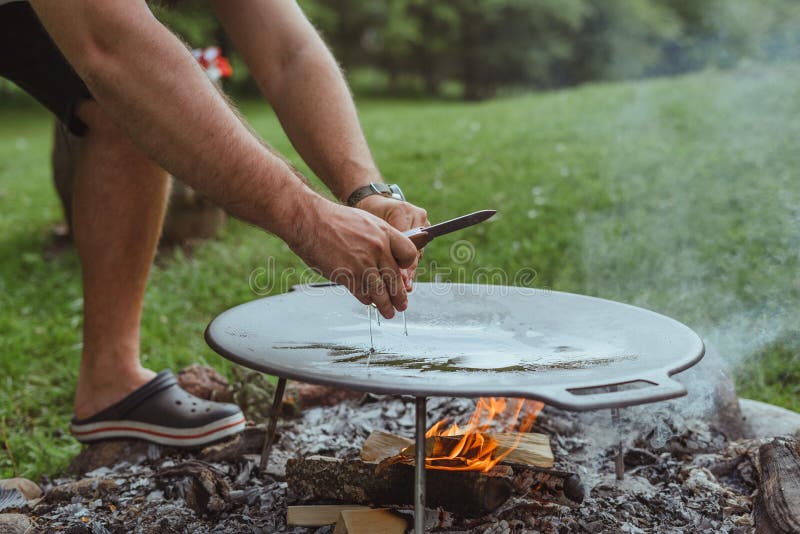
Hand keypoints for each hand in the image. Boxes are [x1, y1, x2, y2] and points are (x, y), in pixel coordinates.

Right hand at [286, 197, 418, 318]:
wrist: (310, 220)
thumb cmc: (333, 219)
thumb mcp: (365, 221)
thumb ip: (379, 238)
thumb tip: (387, 257)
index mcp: (384, 232)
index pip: (408, 254)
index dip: (407, 266)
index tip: (403, 274)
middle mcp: (377, 248)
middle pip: (395, 278)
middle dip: (399, 296)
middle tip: (402, 305)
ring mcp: (363, 263)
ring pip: (381, 291)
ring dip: (386, 305)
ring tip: (389, 312)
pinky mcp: (348, 275)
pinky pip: (362, 293)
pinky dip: (366, 299)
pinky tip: (367, 301)